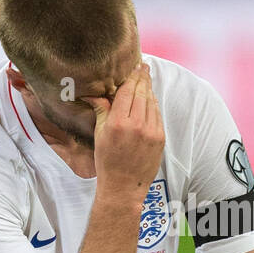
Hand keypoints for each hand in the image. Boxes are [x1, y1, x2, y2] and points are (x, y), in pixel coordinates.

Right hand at [88, 62, 163, 198]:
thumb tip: (93, 93)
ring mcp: (151, 131)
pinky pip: (157, 114)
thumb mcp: (100, 134)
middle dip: (143, 78)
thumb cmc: (107, 161)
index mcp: (118, 123)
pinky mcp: (160, 137)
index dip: (132, 77)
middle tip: (143, 66)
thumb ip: (101, 110)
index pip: (126, 91)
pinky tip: (150, 98)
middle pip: (141, 93)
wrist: (124, 186)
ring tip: (146, 78)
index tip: (135, 65)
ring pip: (151, 102)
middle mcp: (136, 125)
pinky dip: (154, 104)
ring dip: (149, 89)